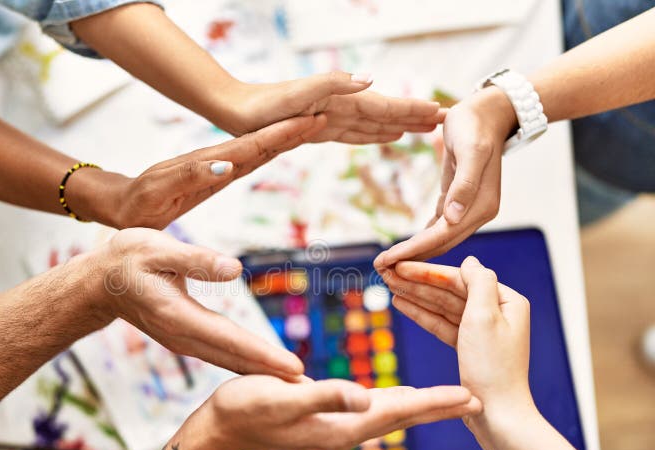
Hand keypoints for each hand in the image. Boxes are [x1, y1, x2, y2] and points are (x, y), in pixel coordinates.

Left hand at [82, 115, 325, 228]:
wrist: (124, 206)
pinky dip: (267, 151)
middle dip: (291, 129)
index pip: (251, 145)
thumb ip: (192, 176)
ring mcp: (216, 167)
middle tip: (324, 114)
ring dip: (284, 137)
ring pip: (257, 148)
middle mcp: (216, 161)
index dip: (281, 134)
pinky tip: (279, 147)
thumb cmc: (140, 205)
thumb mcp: (161, 192)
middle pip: (260, 142)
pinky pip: (247, 161)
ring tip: (311, 124)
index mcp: (208, 163)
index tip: (309, 120)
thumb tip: (227, 163)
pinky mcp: (214, 176)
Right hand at [93, 228, 304, 380]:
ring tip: (295, 384)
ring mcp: (184, 341)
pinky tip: (263, 368)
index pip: (230, 339)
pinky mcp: (185, 338)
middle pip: (235, 358)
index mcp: (178, 316)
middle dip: (272, 374)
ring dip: (262, 373)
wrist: (98, 283)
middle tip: (309, 388)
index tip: (294, 369)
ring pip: (229, 360)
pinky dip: (245, 363)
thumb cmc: (127, 259)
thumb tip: (235, 267)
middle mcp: (183, 336)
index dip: (263, 355)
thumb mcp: (157, 249)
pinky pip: (221, 354)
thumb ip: (194, 259)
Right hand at [201, 374, 480, 449]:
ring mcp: (337, 427)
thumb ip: (324, 395)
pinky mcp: (328, 418)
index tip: (470, 397)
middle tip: (477, 398)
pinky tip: (402, 394)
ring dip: (422, 405)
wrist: (222, 426)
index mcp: (342, 426)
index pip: (400, 412)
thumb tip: (366, 396)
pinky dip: (395, 400)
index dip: (435, 402)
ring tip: (451, 398)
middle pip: (403, 417)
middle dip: (440, 407)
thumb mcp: (283, 396)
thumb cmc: (247, 407)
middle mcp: (346, 431)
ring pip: (391, 414)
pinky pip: (372, 409)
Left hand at [219, 72, 444, 143]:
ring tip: (423, 129)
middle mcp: (340, 107)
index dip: (411, 110)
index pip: (384, 105)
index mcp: (340, 98)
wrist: (237, 112)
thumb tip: (370, 81)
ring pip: (373, 124)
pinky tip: (386, 135)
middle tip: (443, 121)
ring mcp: (331, 118)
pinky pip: (355, 134)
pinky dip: (373, 135)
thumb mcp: (299, 92)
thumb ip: (334, 84)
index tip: (439, 112)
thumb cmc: (265, 104)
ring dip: (398, 126)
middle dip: (413, 117)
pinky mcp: (319, 129)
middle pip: (385, 114)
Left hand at [373, 87, 516, 267]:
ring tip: (387, 262)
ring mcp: (469, 209)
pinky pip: (438, 228)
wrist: (487, 113)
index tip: (389, 261)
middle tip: (379, 268)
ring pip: (439, 239)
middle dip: (411, 257)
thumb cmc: (476, 127)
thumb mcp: (471, 150)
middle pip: (441, 243)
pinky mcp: (457, 202)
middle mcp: (478, 213)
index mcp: (482, 206)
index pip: (444, 235)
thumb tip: (453, 217)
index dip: (416, 250)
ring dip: (415, 252)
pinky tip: (405, 249)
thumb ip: (465, 184)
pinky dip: (422, 239)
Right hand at [380, 257, 533, 419]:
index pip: (460, 278)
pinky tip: (401, 304)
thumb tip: (469, 260)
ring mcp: (483, 332)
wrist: (497, 416)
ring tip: (388, 285)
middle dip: (417, 282)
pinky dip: (422, 315)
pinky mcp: (470, 349)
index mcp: (508, 301)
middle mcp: (498, 313)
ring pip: (443, 307)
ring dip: (416, 296)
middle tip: (386, 272)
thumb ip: (477, 283)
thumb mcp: (484, 317)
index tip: (399, 264)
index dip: (427, 271)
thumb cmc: (492, 369)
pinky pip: (443, 325)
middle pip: (450, 291)